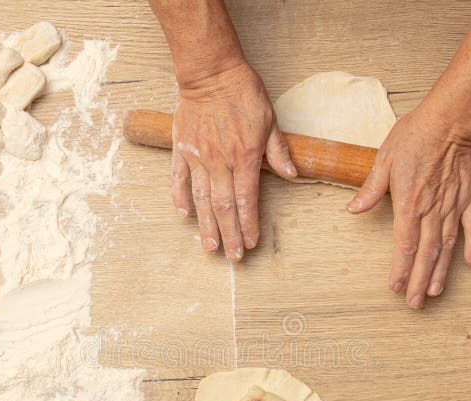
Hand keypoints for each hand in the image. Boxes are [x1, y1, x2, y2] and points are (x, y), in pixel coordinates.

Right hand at [171, 62, 296, 260]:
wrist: (210, 73)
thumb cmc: (243, 93)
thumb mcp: (270, 120)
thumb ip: (278, 151)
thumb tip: (292, 175)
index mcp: (244, 157)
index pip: (247, 200)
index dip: (249, 225)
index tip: (251, 243)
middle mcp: (220, 162)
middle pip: (224, 207)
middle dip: (229, 235)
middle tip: (232, 257)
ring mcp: (198, 158)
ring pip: (202, 200)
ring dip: (206, 226)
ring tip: (210, 247)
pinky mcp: (182, 150)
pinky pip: (178, 180)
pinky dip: (180, 199)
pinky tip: (184, 216)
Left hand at [348, 103, 470, 308]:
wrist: (451, 118)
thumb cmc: (415, 136)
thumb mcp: (384, 160)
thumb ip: (370, 189)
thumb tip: (353, 209)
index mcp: (409, 204)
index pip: (403, 246)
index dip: (400, 270)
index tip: (396, 288)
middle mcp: (432, 211)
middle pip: (425, 254)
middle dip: (419, 281)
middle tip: (416, 303)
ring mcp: (453, 205)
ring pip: (447, 246)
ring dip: (441, 271)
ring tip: (436, 292)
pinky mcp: (469, 197)